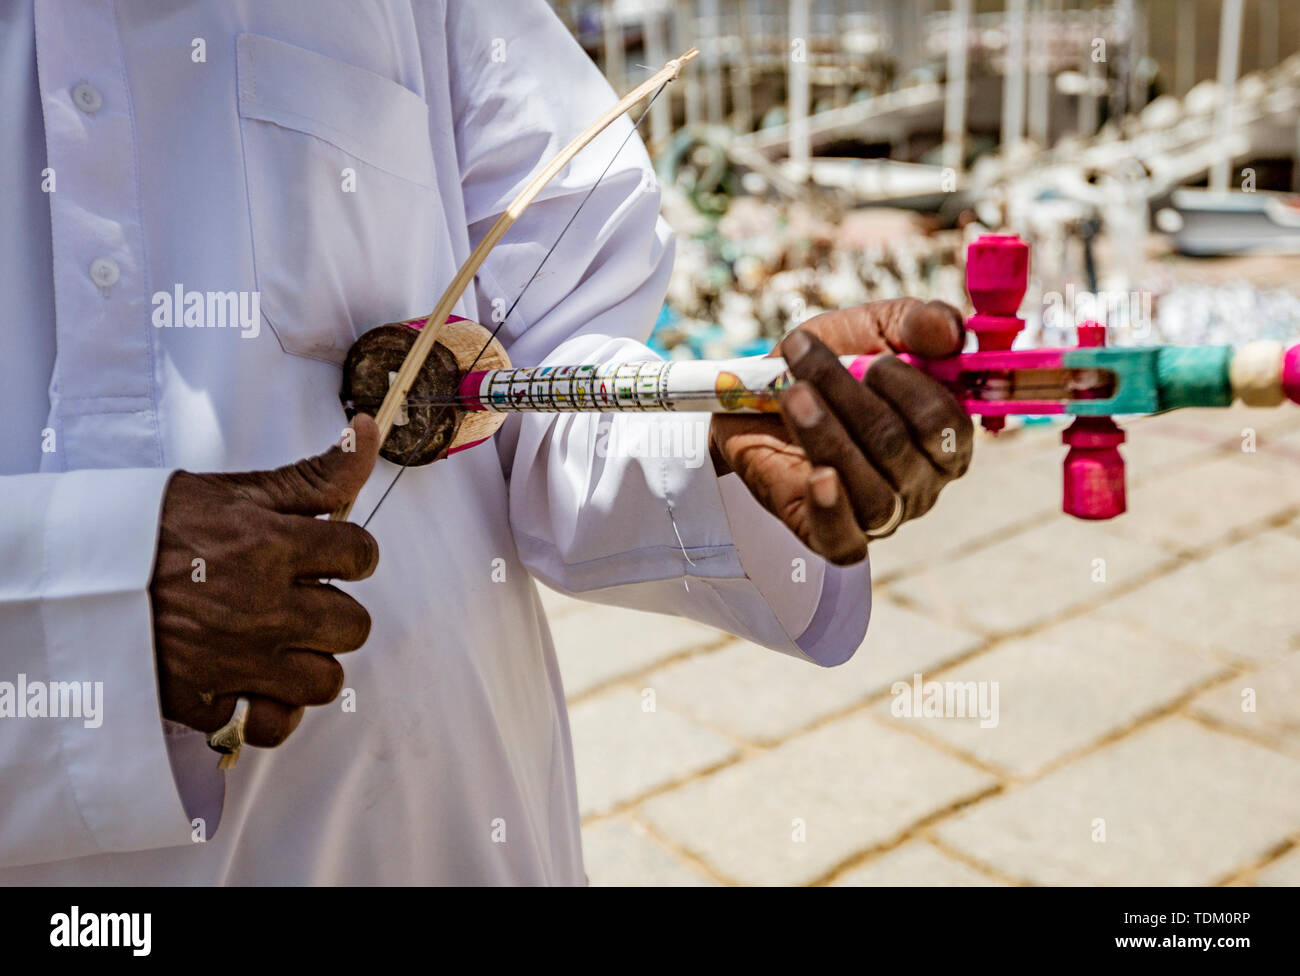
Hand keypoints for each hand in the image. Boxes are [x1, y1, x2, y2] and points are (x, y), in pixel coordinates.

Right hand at [151, 417, 381, 748]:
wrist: (78, 571)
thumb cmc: (158, 525)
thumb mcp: (238, 490)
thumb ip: (315, 473)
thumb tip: (371, 431)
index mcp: (271, 546)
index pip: (360, 555)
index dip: (350, 553)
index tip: (328, 554)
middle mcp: (262, 607)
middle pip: (353, 626)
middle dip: (334, 611)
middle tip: (302, 600)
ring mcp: (237, 659)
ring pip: (324, 681)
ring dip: (311, 663)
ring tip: (283, 644)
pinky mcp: (206, 699)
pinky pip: (272, 725)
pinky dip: (273, 712)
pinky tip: (261, 685)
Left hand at [710, 299, 972, 564]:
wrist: (758, 396)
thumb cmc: (831, 361)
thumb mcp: (874, 328)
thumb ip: (919, 322)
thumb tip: (953, 331)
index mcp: (944, 438)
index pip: (946, 426)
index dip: (908, 387)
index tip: (869, 356)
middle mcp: (919, 483)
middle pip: (897, 448)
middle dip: (846, 393)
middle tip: (804, 355)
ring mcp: (878, 515)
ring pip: (870, 490)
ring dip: (826, 434)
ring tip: (793, 394)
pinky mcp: (828, 535)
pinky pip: (844, 543)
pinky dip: (833, 511)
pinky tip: (818, 476)